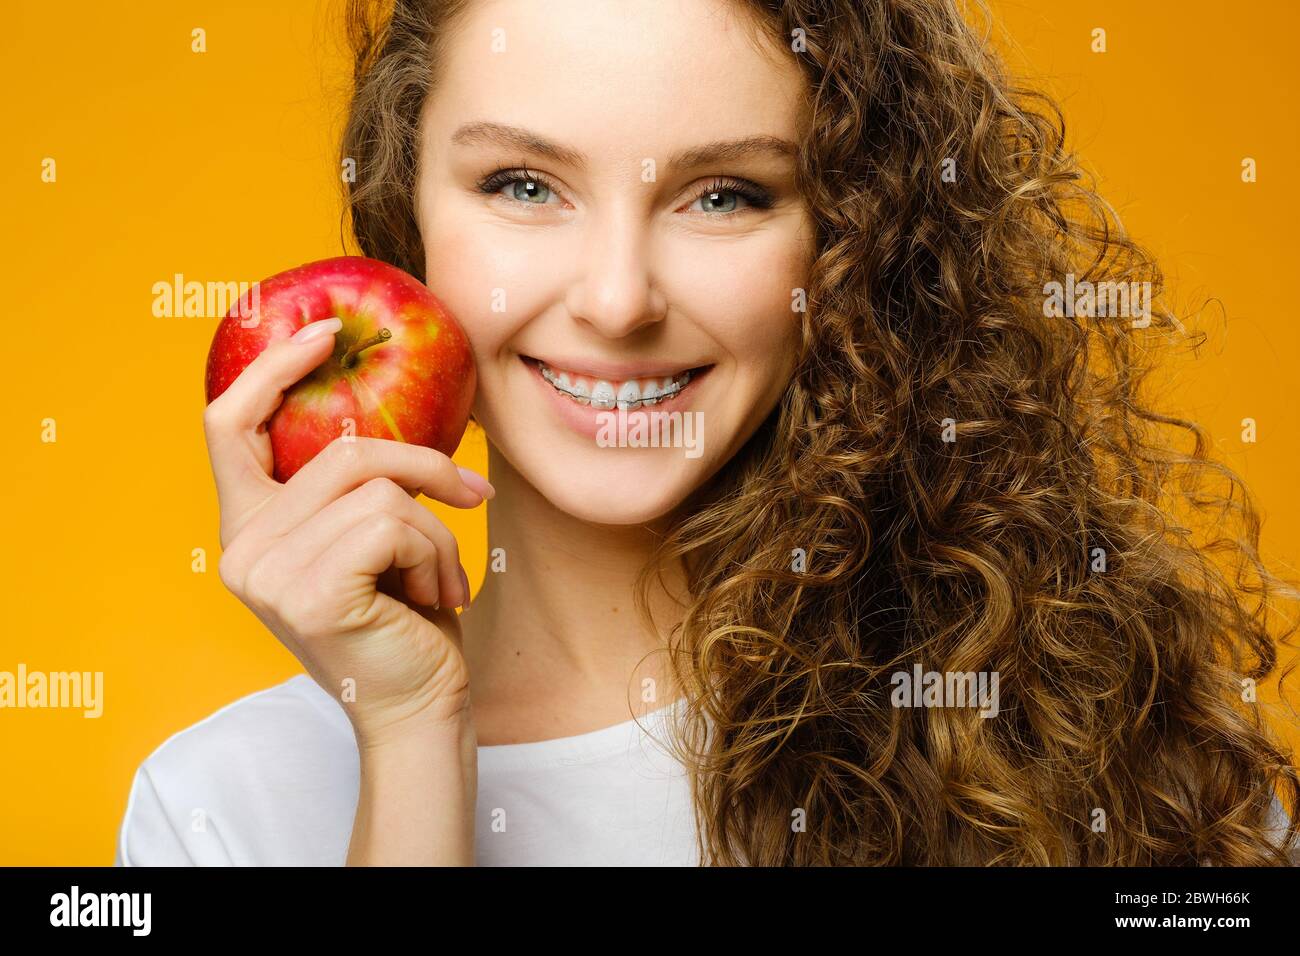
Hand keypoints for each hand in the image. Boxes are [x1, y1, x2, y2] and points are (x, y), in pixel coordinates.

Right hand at [202, 317, 492, 744]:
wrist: (421, 709)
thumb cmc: (405, 621)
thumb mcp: (371, 541)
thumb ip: (349, 487)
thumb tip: (381, 412)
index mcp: (249, 529)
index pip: (227, 426)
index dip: (272, 368)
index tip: (326, 330)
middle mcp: (242, 549)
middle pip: (340, 452)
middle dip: (425, 468)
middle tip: (472, 498)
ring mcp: (266, 572)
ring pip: (378, 487)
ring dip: (436, 530)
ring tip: (441, 579)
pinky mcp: (308, 591)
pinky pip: (393, 521)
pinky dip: (435, 552)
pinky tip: (434, 598)